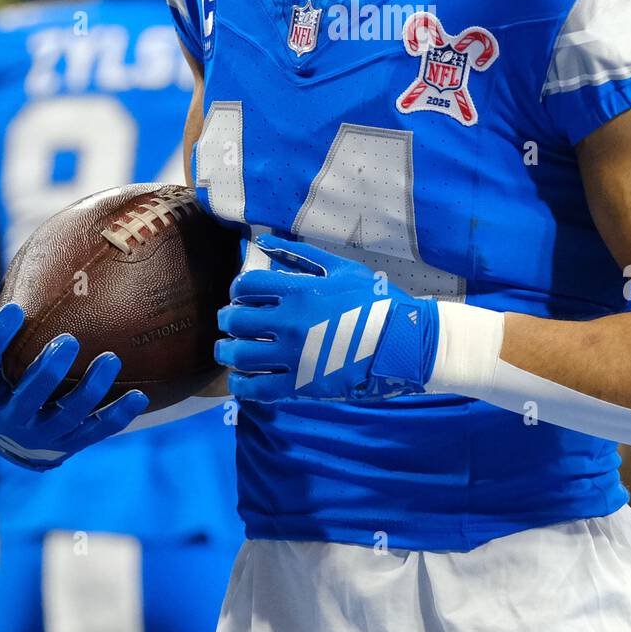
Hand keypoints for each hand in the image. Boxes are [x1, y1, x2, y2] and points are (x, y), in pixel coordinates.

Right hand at [0, 267, 148, 470]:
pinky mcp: (70, 443)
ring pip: (68, 416)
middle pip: (28, 398)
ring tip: (111, 359)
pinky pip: (97, 431)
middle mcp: (10, 418)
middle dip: (48, 371)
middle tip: (69, 340)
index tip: (15, 309)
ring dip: (91, 390)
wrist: (16, 441)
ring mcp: (42, 435)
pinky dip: (119, 415)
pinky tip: (139, 397)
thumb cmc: (2, 381)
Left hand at [216, 235, 440, 402]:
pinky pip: (257, 389)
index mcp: (299, 291)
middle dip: (227, 320)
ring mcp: (294, 356)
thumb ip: (299, 255)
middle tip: (230, 322)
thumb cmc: (374, 300)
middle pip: (236, 321)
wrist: (403, 342)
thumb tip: (263, 242)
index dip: (237, 291)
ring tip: (229, 351)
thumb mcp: (340, 269)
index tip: (241, 297)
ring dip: (227, 352)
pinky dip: (242, 385)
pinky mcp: (301, 386)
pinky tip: (242, 379)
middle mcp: (290, 322)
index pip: (247, 287)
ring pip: (240, 356)